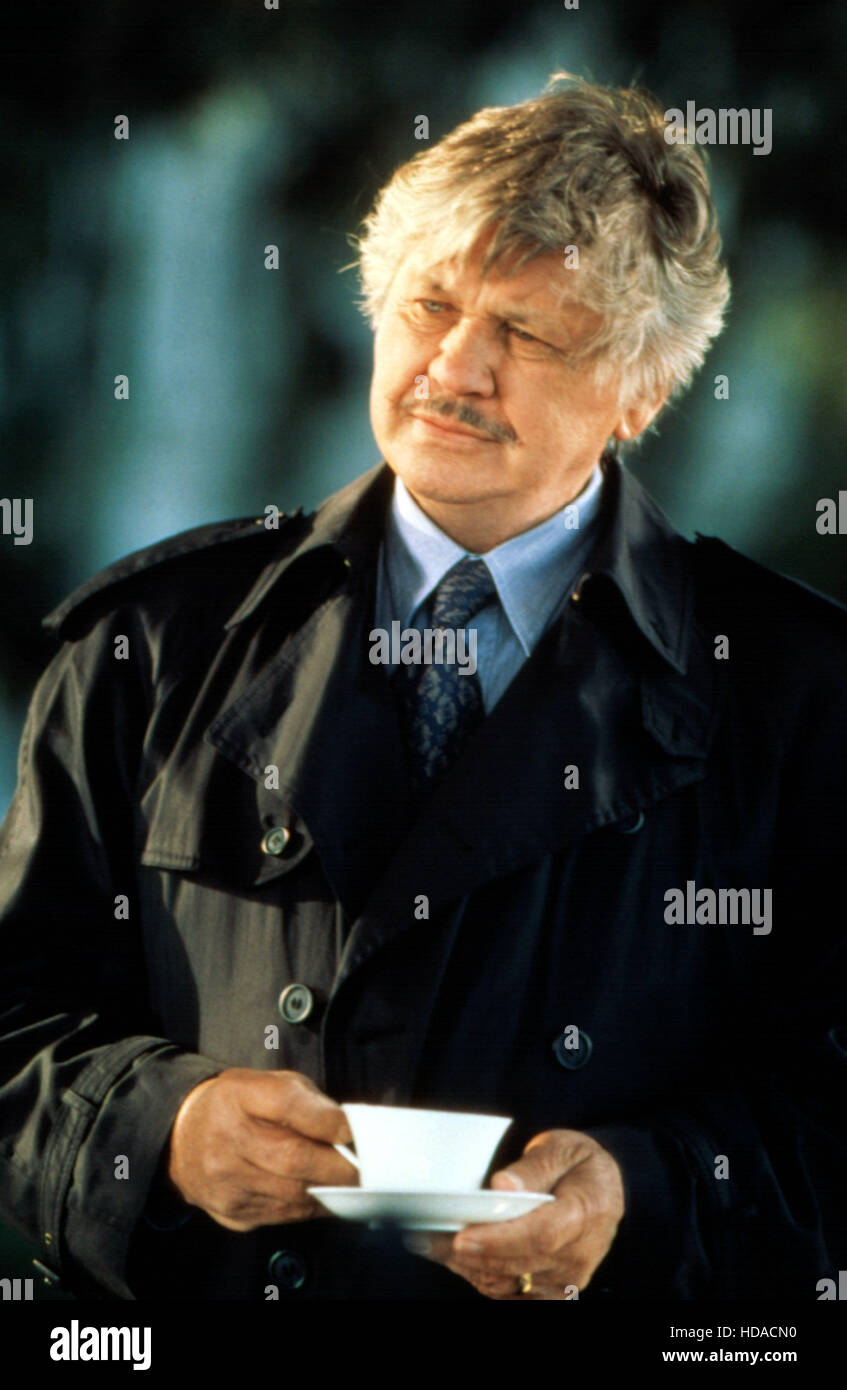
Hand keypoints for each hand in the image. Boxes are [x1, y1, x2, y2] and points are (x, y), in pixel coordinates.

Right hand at [166, 1068, 356, 1231]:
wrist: (180, 1140)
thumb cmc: (236, 1107)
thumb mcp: (266, 1084)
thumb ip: (306, 1101)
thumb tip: (346, 1128)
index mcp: (238, 1095)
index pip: (287, 1105)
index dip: (326, 1120)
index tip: (352, 1130)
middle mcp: (226, 1139)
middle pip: (293, 1158)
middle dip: (337, 1167)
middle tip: (364, 1169)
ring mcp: (226, 1181)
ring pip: (291, 1194)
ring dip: (327, 1190)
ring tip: (348, 1183)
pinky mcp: (231, 1212)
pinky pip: (282, 1215)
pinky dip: (309, 1207)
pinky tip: (321, 1196)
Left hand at [403, 1129, 623, 1299]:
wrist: (604, 1187)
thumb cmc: (578, 1162)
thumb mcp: (561, 1147)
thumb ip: (533, 1167)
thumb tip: (501, 1184)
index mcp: (586, 1212)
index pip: (541, 1236)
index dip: (499, 1240)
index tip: (461, 1237)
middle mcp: (581, 1254)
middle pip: (520, 1263)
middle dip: (471, 1255)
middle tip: (426, 1239)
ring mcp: (569, 1277)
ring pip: (512, 1284)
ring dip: (470, 1268)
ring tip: (431, 1247)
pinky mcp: (556, 1289)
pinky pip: (515, 1295)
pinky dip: (483, 1279)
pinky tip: (457, 1261)